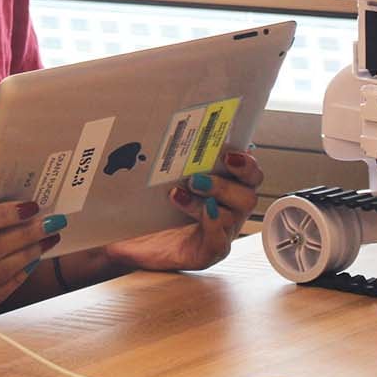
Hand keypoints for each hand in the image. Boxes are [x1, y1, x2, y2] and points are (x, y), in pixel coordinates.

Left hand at [104, 150, 263, 272]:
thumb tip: (165, 123)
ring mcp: (218, 233)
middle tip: (197, 177)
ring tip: (181, 192)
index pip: (249, 174)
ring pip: (233, 216)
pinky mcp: (205, 253)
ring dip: (209, 200)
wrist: (127, 239)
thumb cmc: (147, 208)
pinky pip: (219, 242)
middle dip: (225, 183)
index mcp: (223, 188)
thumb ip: (171, 157)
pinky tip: (198, 212)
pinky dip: (211, 226)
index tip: (229, 153)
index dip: (246, 163)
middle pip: (248, 195)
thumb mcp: (160, 178)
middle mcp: (226, 210)